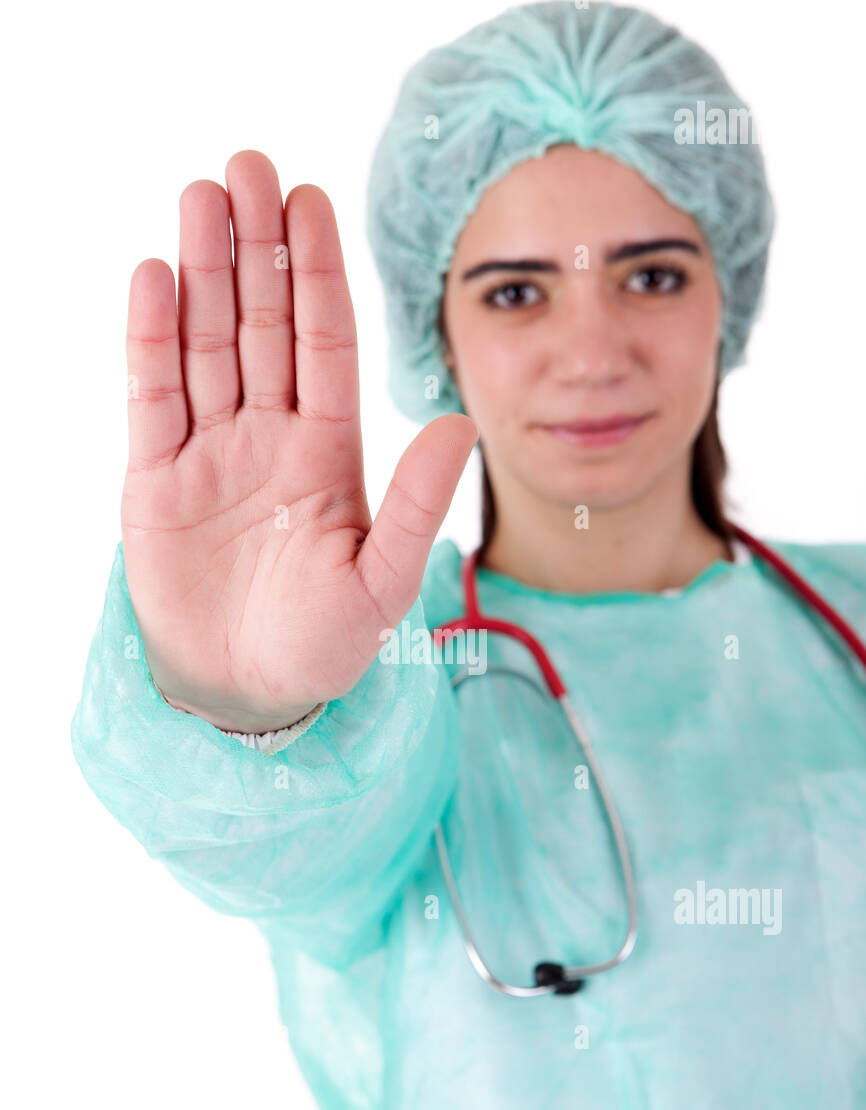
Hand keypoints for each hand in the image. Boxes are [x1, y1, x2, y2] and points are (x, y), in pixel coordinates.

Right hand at [123, 150, 476, 732]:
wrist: (247, 693)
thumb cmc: (322, 644)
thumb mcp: (381, 582)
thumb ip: (416, 505)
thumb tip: (459, 424)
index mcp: (329, 450)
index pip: (324, 343)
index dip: (318, 272)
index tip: (310, 201)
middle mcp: (270, 435)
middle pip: (262, 324)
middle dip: (256, 247)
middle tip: (246, 166)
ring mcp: (210, 451)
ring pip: (206, 344)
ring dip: (203, 272)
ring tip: (199, 198)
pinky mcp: (155, 479)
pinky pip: (151, 396)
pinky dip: (150, 341)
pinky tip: (154, 280)